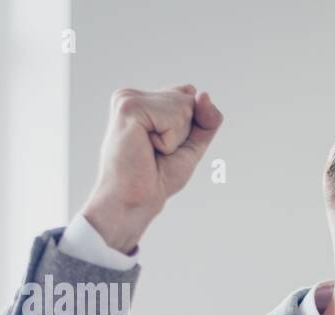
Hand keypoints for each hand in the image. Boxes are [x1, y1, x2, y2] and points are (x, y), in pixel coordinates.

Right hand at [81, 84, 222, 252]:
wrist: (136, 201)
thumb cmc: (158, 177)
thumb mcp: (191, 144)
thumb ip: (206, 119)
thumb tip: (203, 93)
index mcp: (143, 100)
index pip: (191, 98)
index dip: (190, 129)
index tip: (163, 148)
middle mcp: (132, 95)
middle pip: (190, 101)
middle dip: (184, 134)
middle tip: (156, 153)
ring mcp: (128, 98)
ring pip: (184, 107)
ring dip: (176, 139)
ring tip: (151, 151)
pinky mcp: (129, 107)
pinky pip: (175, 117)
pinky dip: (169, 141)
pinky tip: (147, 148)